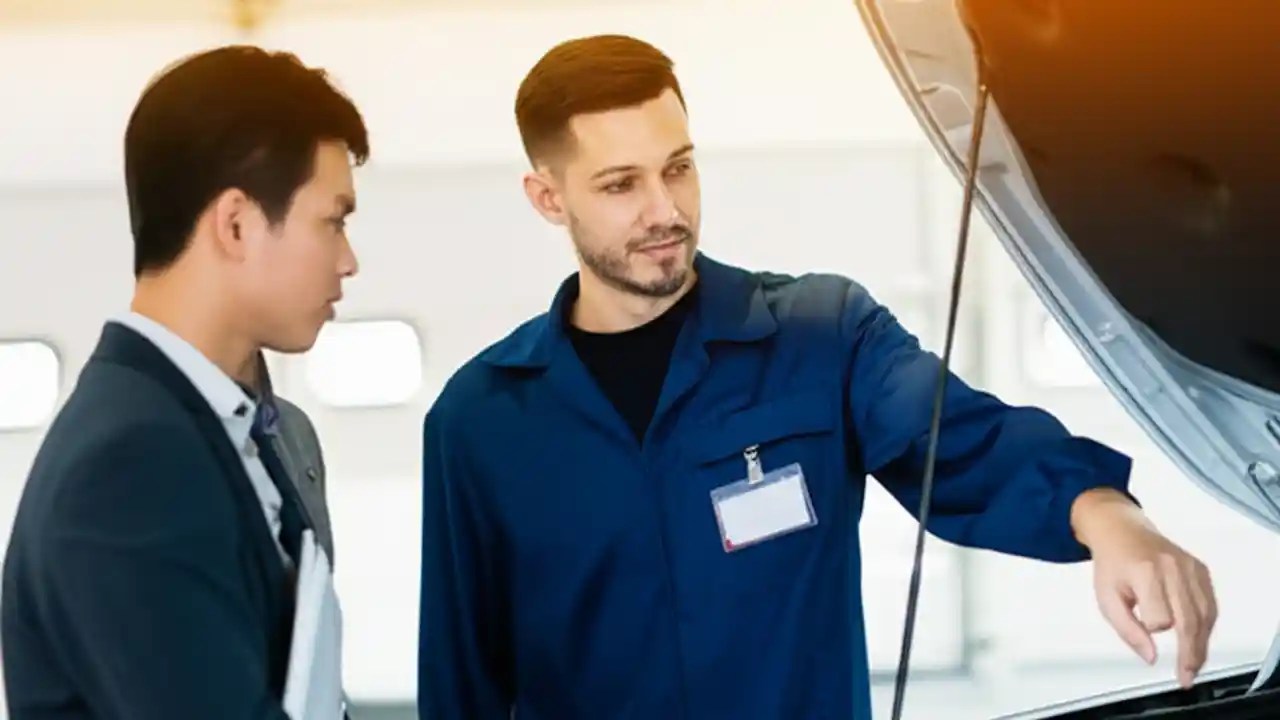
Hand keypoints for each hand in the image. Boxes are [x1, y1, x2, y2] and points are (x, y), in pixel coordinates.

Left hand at [1070, 488, 1216, 688]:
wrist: (1121, 531)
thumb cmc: (1112, 565)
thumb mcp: (1106, 597)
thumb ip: (1127, 629)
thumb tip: (1151, 657)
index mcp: (1145, 572)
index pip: (1160, 617)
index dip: (1152, 628)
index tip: (1145, 628)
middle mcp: (1173, 568)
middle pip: (1190, 620)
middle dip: (1190, 654)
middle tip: (1186, 676)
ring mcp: (1191, 567)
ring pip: (1206, 615)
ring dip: (1202, 645)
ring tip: (1193, 665)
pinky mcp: (1201, 569)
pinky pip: (1210, 604)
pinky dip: (1207, 626)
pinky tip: (1199, 640)